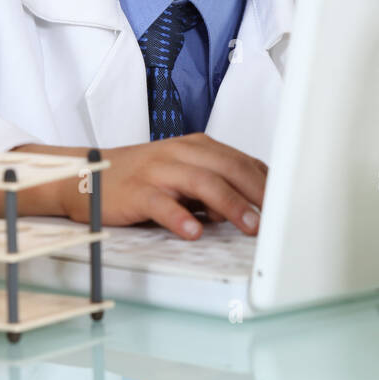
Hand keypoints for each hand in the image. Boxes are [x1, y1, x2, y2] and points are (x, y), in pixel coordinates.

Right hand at [61, 133, 266, 239]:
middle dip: (256, 191)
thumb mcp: (184, 174)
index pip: (241, 160)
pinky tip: (194, 232)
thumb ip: (215, 186)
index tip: (288, 201)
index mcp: (196, 146)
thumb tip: (252, 206)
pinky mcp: (137, 191)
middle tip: (277, 215)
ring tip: (249, 226)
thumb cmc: (143, 177)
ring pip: (201, 182)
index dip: (266, 181)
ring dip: (229, 204)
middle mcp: (180, 153)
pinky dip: (180, 217)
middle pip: (227, 167)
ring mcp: (158, 171)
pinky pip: (161, 204)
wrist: (89, 174)